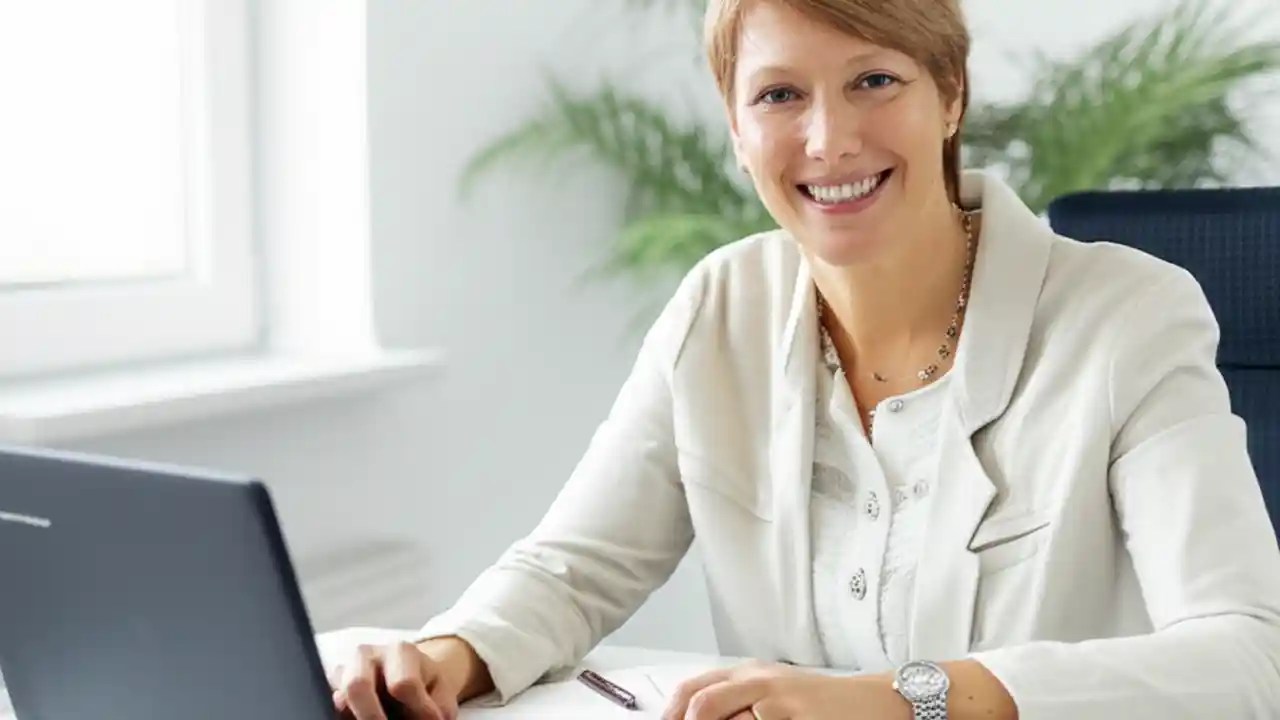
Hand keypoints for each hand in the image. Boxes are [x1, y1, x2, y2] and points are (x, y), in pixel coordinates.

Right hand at [329, 640, 461, 719]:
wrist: (407, 676)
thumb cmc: (425, 685)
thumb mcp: (441, 692)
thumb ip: (437, 708)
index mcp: (400, 651)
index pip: (403, 684)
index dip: (417, 711)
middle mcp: (366, 655)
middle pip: (357, 685)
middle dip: (371, 717)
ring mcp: (343, 671)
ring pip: (338, 699)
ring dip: (357, 717)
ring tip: (380, 719)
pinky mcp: (330, 688)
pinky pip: (331, 708)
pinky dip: (347, 718)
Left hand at [661, 661, 910, 719]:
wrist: (870, 701)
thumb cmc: (818, 704)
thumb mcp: (773, 692)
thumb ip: (736, 701)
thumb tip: (694, 716)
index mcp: (747, 674)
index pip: (692, 689)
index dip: (672, 713)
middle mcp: (758, 681)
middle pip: (703, 703)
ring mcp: (778, 699)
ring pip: (726, 716)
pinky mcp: (796, 716)